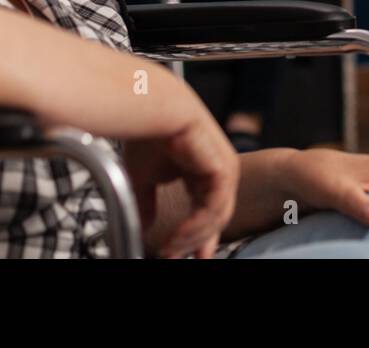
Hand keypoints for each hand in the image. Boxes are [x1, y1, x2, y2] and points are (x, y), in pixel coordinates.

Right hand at [124, 97, 240, 258]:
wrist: (152, 109)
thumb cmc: (148, 134)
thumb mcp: (144, 178)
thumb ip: (148, 203)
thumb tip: (144, 226)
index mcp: (203, 172)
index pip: (205, 212)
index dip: (194, 238)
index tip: (178, 256)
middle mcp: (217, 172)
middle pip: (214, 219)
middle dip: (194, 243)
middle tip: (175, 259)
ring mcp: (224, 170)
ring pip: (215, 217)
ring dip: (192, 238)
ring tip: (171, 251)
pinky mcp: (224, 169)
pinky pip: (214, 208)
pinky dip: (197, 226)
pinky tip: (179, 237)